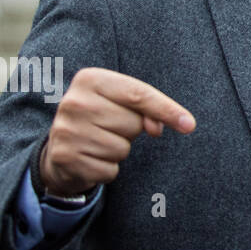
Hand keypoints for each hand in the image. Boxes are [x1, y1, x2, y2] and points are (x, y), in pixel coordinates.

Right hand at [39, 67, 195, 197]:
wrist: (61, 149)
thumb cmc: (101, 119)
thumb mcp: (123, 104)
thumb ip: (148, 110)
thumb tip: (157, 129)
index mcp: (90, 79)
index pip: (139, 94)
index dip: (167, 110)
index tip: (189, 125)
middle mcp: (74, 102)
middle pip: (133, 123)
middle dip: (130, 131)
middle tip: (109, 128)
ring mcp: (66, 130)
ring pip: (122, 148)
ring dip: (118, 151)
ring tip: (99, 143)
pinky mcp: (65, 157)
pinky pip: (109, 170)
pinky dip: (107, 169)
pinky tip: (91, 159)